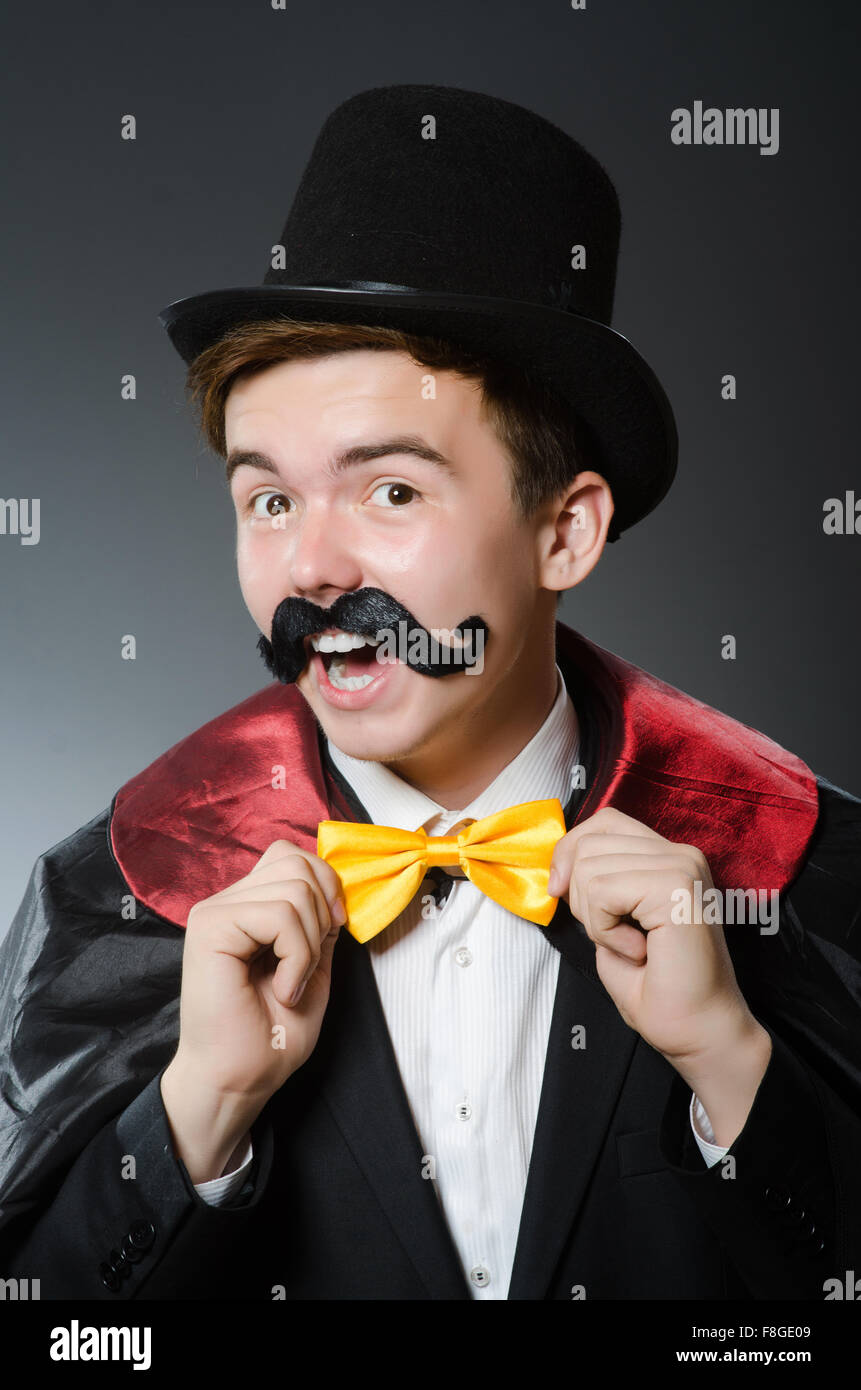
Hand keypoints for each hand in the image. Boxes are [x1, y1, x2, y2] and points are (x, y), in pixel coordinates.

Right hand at [160, 839, 345, 1180]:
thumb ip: (320, 923)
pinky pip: (279, 915)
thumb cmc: (270, 1035)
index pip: (294, 856)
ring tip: (289, 983)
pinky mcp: (210, 928)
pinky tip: (281, 988)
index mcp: (248, 905)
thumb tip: (334, 890)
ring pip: (295, 888)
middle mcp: (228, 901)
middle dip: (322, 916)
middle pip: (298, 863)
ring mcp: (215, 911)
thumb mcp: (313, 966)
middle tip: (305, 966)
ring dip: (309, 944)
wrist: (237, 1081)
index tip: (332, 934)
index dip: (326, 888)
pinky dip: (297, 956)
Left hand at [547, 807, 758, 1065]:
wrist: (699, 1034)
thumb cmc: (660, 990)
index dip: (570, 853)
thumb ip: (593, 886)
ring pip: (589, 866)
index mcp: (668, 857)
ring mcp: (682, 865)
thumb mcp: (611, 925)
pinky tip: (639, 951)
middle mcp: (681, 853)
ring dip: (595, 918)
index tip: (562, 895)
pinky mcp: (677, 885)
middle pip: (588, 841)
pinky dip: (605, 930)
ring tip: (632, 946)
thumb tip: (559, 868)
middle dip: (580, 897)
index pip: (603, 822)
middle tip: (616, 936)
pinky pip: (602, 892)